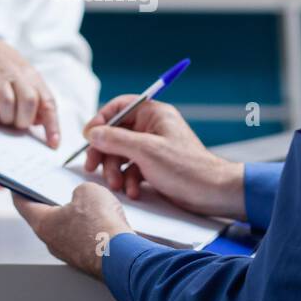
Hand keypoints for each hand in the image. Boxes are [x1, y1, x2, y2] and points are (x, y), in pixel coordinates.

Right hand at [0, 21, 61, 146]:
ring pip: (8, 104)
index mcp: (30, 74)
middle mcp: (15, 73)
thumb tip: (42, 121)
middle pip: (29, 102)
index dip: (52, 124)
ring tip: (2, 117)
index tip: (54, 143)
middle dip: (24, 120)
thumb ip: (33, 95)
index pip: (48, 101)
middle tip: (17, 125)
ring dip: (6, 118)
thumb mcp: (20, 74)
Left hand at [11, 183, 131, 277]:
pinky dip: (90, 230)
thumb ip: (80, 191)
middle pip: (46, 218)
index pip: (23, 204)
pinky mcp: (86, 260)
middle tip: (58, 190)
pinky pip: (84, 241)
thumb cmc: (101, 226)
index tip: (16, 186)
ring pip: (67, 231)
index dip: (19, 191)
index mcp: (43, 223)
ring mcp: (69, 254)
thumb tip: (84, 198)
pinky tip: (103, 221)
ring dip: (75, 218)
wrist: (123, 255)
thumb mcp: (88, 190)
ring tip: (90, 205)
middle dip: (53, 203)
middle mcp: (52, 242)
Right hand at [83, 96, 245, 219]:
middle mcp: (153, 128)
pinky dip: (129, 180)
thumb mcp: (145, 151)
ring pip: (122, 154)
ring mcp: (154, 148)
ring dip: (116, 171)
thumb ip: (115, 139)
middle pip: (116, 133)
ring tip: (118, 185)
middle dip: (105, 153)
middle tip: (92, 168)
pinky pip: (132, 169)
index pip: (119, 107)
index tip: (88, 137)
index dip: (101, 120)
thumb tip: (92, 132)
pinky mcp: (155, 167)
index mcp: (154, 114)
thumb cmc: (185, 168)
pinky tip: (133, 192)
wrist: (212, 193)